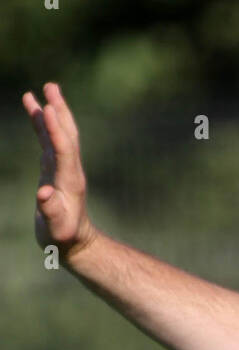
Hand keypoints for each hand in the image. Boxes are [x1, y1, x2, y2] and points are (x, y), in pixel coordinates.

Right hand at [22, 81, 95, 257]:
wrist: (73, 243)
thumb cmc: (63, 238)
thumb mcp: (56, 228)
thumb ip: (50, 211)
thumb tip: (44, 194)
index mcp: (70, 181)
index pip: (64, 150)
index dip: (56, 129)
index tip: (48, 108)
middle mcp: (69, 170)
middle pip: (67, 134)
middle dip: (60, 111)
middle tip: (52, 87)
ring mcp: (63, 167)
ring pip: (59, 133)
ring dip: (54, 111)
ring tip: (48, 88)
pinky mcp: (55, 168)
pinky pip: (49, 140)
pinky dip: (42, 124)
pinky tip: (35, 108)